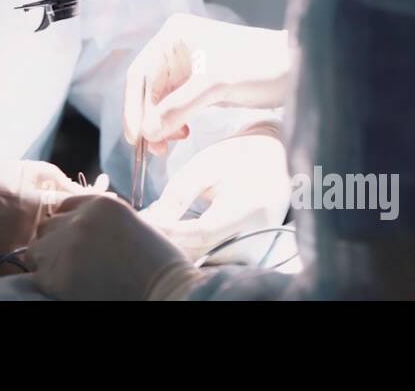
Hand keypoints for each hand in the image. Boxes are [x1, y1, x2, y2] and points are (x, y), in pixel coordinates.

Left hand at [28, 194, 195, 300]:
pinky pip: (38, 274)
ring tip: (68, 277)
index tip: (75, 243)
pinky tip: (69, 289)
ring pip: (36, 249)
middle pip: (48, 226)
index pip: (64, 206)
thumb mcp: (132, 225)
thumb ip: (102, 222)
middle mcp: (80, 219)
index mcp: (101, 203)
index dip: (68, 226)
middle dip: (55, 243)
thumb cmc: (159, 265)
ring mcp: (66, 245)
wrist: (165, 292)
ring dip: (47, 262)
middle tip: (72, 264)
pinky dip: (49, 282)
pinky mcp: (56, 274)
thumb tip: (80, 230)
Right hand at [125, 14, 290, 153]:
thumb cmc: (260, 65)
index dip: (134, 108)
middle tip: (154, 150)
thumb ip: (178, 108)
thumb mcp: (215, 85)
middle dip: (149, 120)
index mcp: (173, 36)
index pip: (140, 75)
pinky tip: (183, 134)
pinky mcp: (202, 84)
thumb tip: (147, 132)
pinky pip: (176, 106)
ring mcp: (189, 66)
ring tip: (168, 146)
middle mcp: (177, 48)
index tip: (137, 138)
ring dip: (160, 125)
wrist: (298, 69)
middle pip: (148, 89)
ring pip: (161, 101)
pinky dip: (174, 123)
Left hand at [142, 131, 290, 259]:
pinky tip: (173, 229)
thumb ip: (179, 194)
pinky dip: (189, 245)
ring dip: (176, 242)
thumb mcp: (205, 167)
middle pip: (201, 249)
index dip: (171, 228)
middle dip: (168, 237)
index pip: (203, 230)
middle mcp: (255, 233)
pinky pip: (212, 254)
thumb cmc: (236, 158)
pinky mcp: (248, 251)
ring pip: (204, 256)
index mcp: (248, 206)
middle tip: (143, 221)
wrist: (271, 161)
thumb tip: (153, 221)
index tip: (146, 220)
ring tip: (156, 221)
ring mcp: (254, 246)